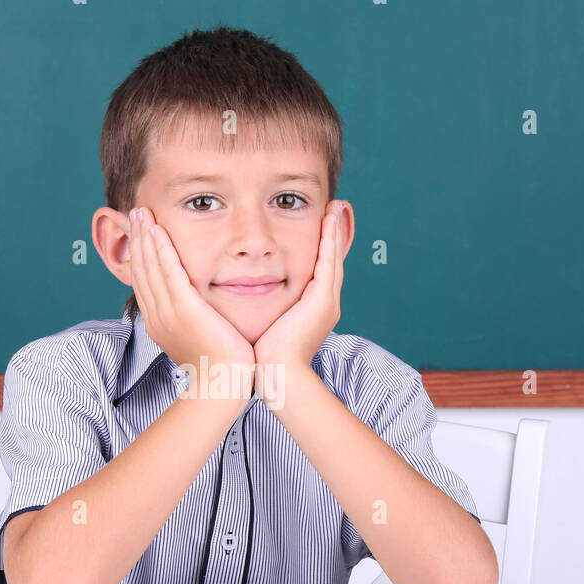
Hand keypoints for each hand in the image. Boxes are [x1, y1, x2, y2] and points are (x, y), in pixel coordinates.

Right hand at [128, 207, 255, 396]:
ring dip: (144, 236)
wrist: (223, 388)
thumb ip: (196, 320)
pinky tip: (156, 230)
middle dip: (137, 239)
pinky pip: (167, 272)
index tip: (141, 232)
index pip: (145, 281)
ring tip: (141, 212)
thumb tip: (200, 313)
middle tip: (135, 212)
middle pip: (141, 270)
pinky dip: (160, 249)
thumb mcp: (201, 339)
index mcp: (159, 323)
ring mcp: (167, 313)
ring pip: (150, 267)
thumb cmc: (221, 368)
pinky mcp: (183, 310)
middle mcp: (157, 316)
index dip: (140, 254)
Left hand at [252, 200, 346, 374]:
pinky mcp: (322, 300)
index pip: (319, 270)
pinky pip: (328, 261)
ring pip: (333, 256)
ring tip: (335, 205)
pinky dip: (330, 238)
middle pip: (331, 260)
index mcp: (312, 309)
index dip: (321, 247)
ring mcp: (326, 300)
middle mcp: (325, 302)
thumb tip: (248, 303)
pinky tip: (330, 216)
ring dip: (335, 229)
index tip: (320, 224)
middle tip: (336, 207)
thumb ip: (264, 312)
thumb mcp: (267, 328)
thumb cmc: (266, 360)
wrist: (278, 377)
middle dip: (333, 234)